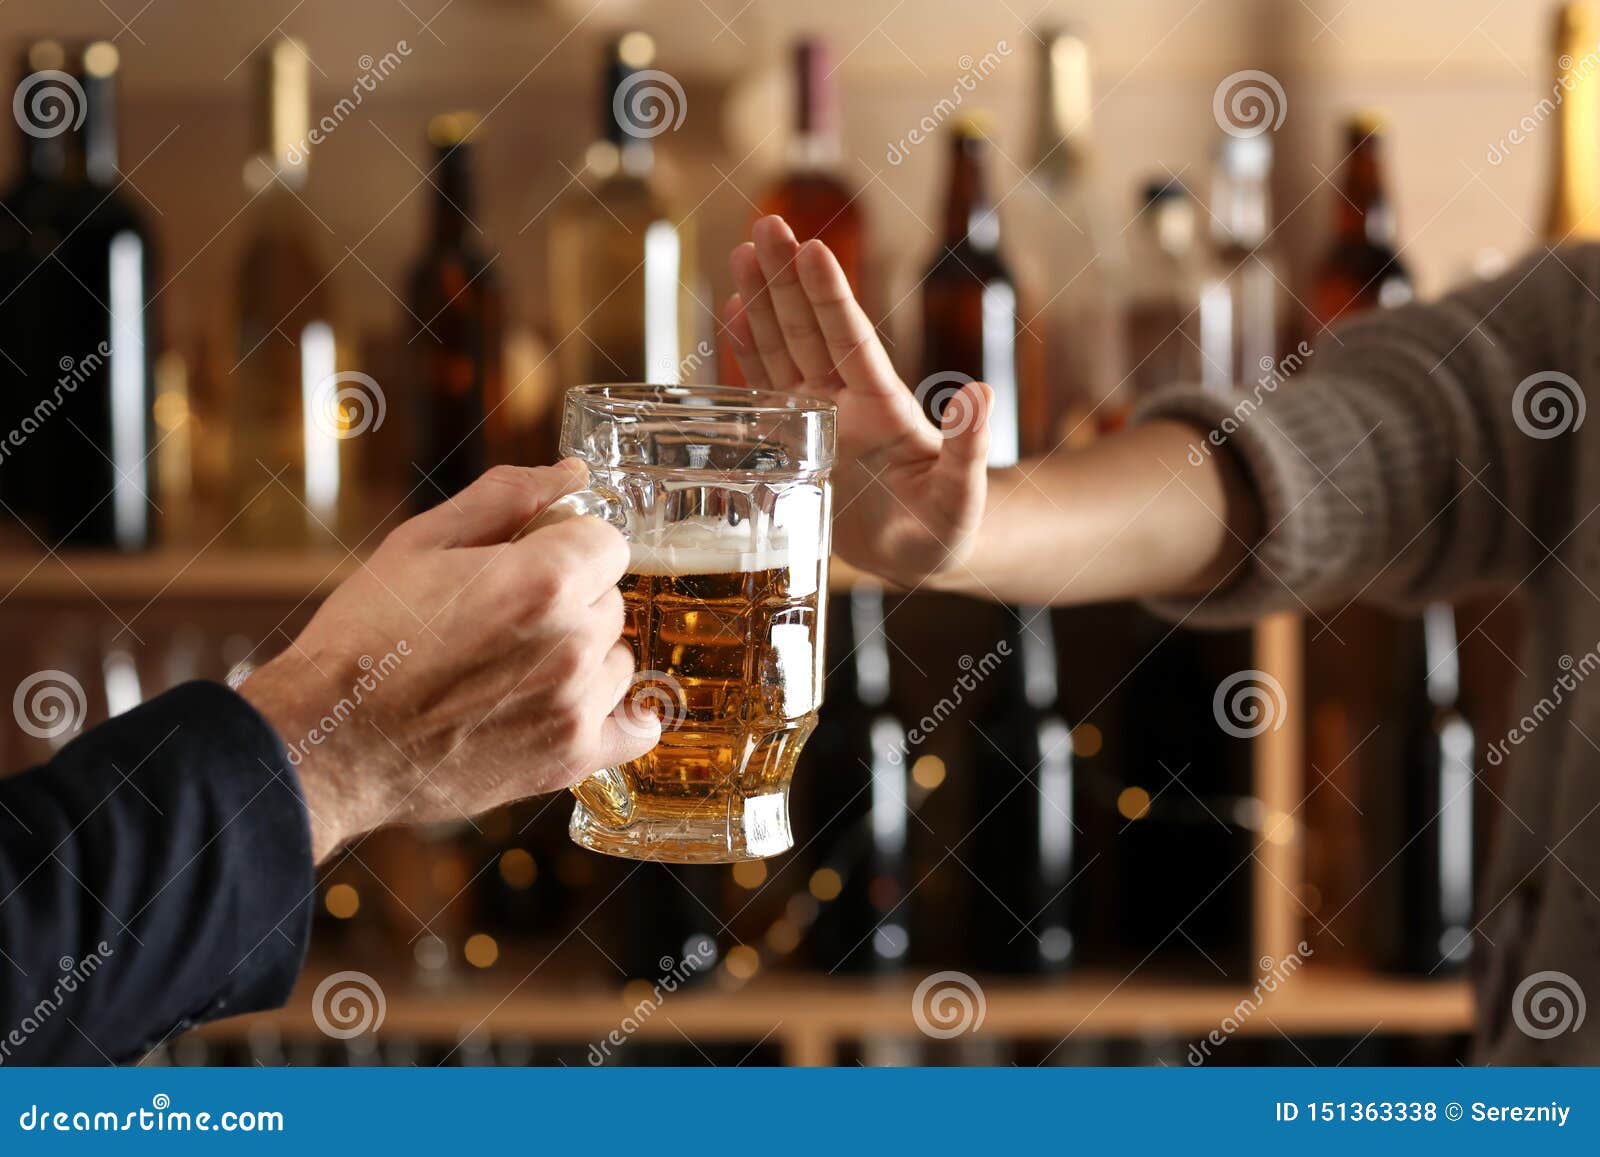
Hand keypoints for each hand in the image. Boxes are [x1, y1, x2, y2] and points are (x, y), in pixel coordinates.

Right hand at [241, 462, 657, 861]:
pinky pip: (637, 729)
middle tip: (503, 618)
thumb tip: (573, 473)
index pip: (608, 541)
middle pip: (610, 600)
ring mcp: (575, 708)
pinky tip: (574, 705)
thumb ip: (508, 498)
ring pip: (617, 659)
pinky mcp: (569, 759)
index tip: (527, 561)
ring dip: (583, 657)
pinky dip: (616, 716)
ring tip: (514, 667)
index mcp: (543, 580)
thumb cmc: (365, 637)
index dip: (566, 546)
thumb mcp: (422, 542)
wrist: (328, 740)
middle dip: (571, 599)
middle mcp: (572, 644)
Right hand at [725, 214, 991, 587]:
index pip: (851, 341)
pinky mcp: (798, 440)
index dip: (830, 297)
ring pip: (785, 348)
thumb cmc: (947, 528)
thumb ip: (970, 446)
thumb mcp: (963, 493)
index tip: (813, 248)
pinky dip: (748, 353)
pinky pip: (767, 388)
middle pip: (811, 328)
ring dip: (763, 301)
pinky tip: (733, 314)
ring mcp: (822, 417)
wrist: (923, 555)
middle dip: (788, 278)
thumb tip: (980, 393)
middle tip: (769, 222)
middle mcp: (848, 401)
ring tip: (745, 250)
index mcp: (884, 407)